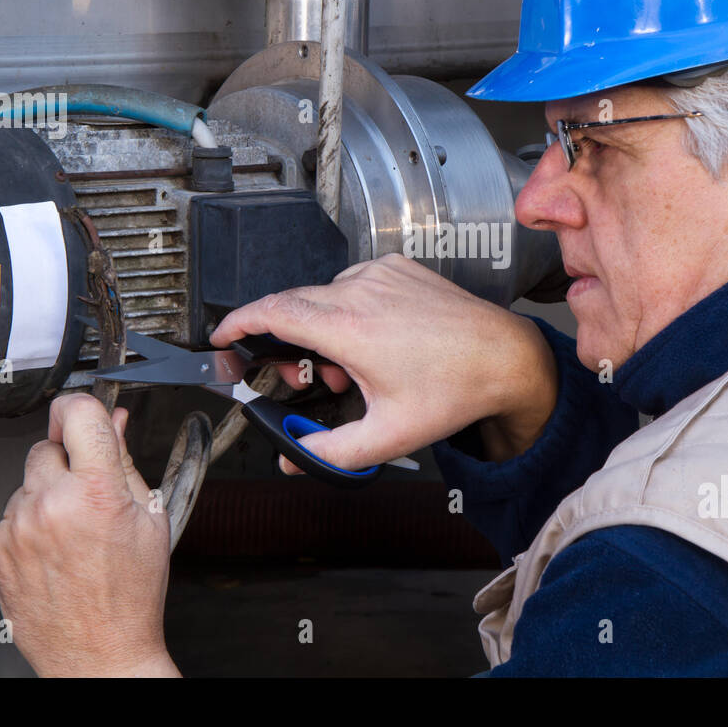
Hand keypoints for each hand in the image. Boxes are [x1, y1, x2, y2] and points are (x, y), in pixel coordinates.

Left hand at [0, 394, 178, 676]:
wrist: (99, 652)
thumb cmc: (129, 595)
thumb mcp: (150, 519)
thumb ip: (125, 463)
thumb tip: (114, 424)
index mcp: (95, 492)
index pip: (77, 412)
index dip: (84, 405)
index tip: (85, 410)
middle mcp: (49, 505)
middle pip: (48, 446)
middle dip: (69, 459)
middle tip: (90, 489)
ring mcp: (17, 529)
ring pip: (27, 483)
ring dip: (47, 493)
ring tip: (75, 531)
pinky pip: (11, 516)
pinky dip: (30, 524)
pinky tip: (55, 550)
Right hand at [210, 253, 558, 470]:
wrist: (505, 358)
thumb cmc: (454, 389)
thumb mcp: (387, 435)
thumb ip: (329, 453)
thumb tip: (293, 459)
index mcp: (350, 326)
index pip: (272, 311)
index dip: (238, 323)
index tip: (222, 336)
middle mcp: (362, 290)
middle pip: (295, 306)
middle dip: (289, 345)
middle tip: (312, 381)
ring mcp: (381, 273)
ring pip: (325, 297)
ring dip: (324, 331)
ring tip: (355, 370)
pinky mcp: (399, 267)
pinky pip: (354, 285)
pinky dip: (350, 312)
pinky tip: (376, 343)